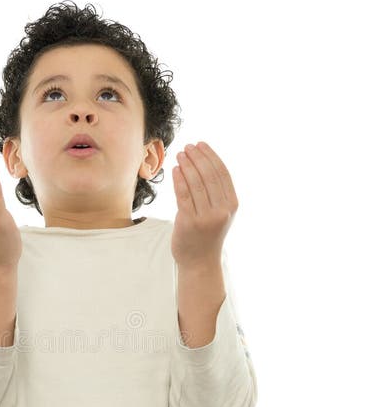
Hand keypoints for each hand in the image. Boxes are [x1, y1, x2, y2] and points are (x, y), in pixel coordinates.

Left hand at [171, 141, 237, 269]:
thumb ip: (217, 193)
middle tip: (187, 147)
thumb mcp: (219, 213)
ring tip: (180, 155)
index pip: (221, 173)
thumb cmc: (207, 235)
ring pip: (195, 183)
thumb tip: (204, 163)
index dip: (210, 156)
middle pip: (208, 175)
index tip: (200, 145)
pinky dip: (179, 179)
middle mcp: (221, 210)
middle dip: (197, 157)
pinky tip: (175, 170)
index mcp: (231, 205)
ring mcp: (206, 217)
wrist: (200, 262)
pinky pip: (183, 195)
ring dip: (186, 165)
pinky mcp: (189, 222)